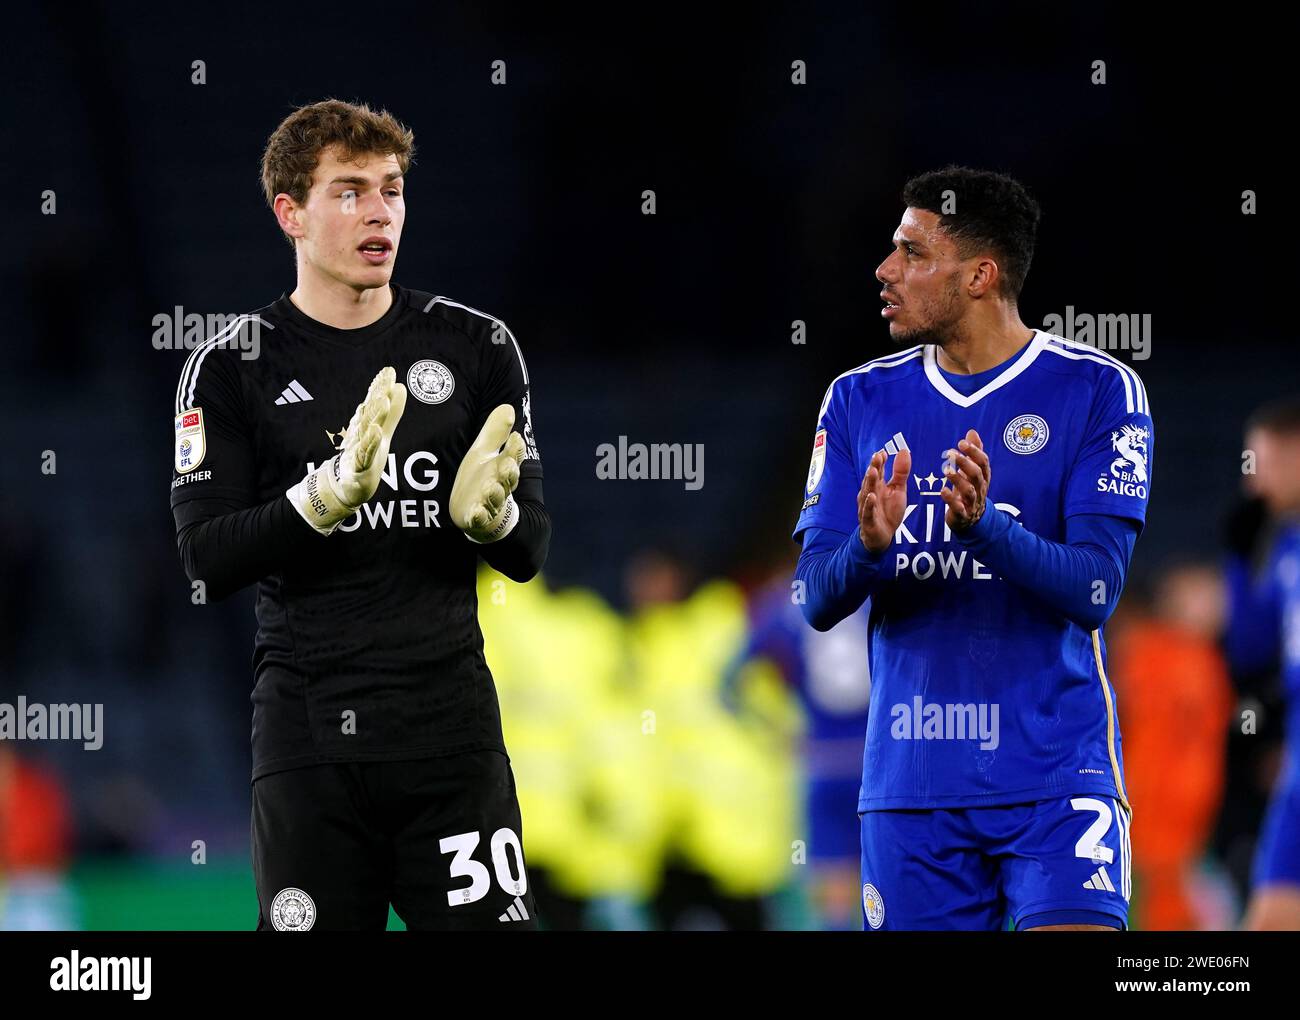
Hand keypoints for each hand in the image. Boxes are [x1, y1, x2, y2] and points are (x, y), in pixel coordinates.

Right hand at [286, 366, 406, 534]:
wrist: (349, 486)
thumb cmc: (366, 456)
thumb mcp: (382, 433)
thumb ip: (393, 413)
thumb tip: (401, 387)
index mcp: (366, 425)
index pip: (374, 404)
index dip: (380, 387)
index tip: (388, 371)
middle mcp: (360, 434)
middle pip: (370, 412)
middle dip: (378, 395)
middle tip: (387, 379)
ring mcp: (359, 449)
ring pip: (367, 431)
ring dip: (375, 416)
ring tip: (384, 401)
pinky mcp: (359, 466)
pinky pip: (364, 454)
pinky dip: (370, 442)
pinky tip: (375, 431)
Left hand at [450, 404, 525, 540]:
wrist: (475, 512)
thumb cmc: (481, 478)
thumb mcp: (484, 452)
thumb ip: (495, 432)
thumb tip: (508, 407)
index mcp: (503, 467)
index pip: (513, 456)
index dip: (515, 449)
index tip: (515, 437)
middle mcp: (500, 485)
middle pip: (509, 478)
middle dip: (509, 472)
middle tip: (507, 464)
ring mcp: (490, 503)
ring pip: (496, 498)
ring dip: (495, 493)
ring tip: (492, 486)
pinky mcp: (477, 517)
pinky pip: (480, 518)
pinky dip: (479, 516)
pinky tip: (476, 512)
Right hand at [858, 447, 910, 551]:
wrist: (883, 535)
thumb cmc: (888, 510)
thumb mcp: (898, 489)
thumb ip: (900, 472)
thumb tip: (904, 450)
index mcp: (878, 485)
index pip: (878, 470)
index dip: (880, 461)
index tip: (883, 452)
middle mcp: (870, 493)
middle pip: (872, 479)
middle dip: (874, 467)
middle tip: (877, 457)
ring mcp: (868, 506)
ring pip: (867, 492)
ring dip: (870, 482)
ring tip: (873, 471)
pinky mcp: (868, 520)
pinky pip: (867, 511)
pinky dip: (869, 504)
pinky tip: (871, 497)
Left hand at [940, 429, 989, 531]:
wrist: (970, 520)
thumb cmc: (970, 490)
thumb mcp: (973, 471)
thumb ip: (973, 452)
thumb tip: (972, 432)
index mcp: (983, 477)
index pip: (983, 462)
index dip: (974, 452)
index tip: (962, 443)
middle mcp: (979, 488)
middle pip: (976, 474)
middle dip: (965, 463)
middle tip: (950, 453)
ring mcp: (972, 502)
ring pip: (969, 490)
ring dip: (958, 480)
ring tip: (946, 470)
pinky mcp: (962, 514)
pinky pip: (959, 508)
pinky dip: (951, 500)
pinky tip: (943, 491)